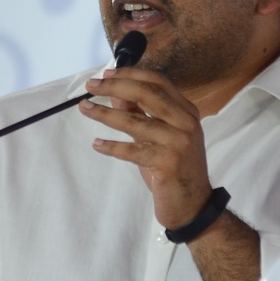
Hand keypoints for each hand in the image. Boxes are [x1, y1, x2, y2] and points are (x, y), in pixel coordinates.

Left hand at [79, 66, 212, 230]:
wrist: (193, 206)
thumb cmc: (174, 169)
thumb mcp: (158, 137)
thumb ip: (140, 113)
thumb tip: (115, 94)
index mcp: (186, 111)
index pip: (158, 82)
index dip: (131, 74)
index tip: (107, 74)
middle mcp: (186, 122)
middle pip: (148, 94)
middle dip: (116, 87)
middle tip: (91, 86)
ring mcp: (179, 142)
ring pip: (136, 121)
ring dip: (106, 114)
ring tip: (85, 108)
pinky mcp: (168, 163)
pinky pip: (134, 151)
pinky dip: (112, 147)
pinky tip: (97, 144)